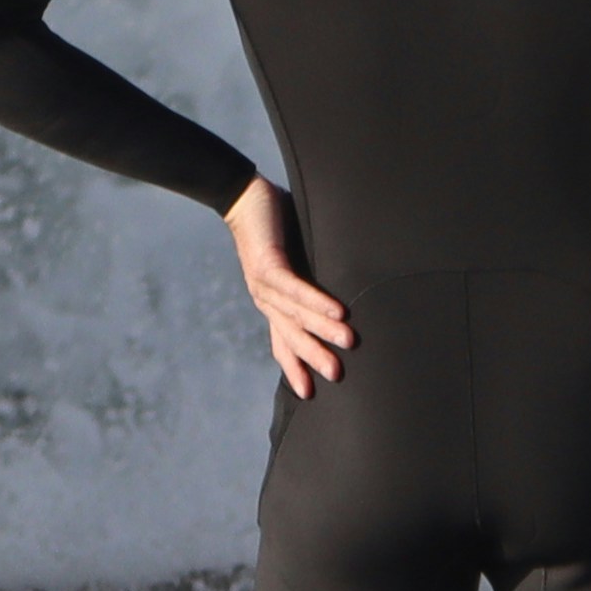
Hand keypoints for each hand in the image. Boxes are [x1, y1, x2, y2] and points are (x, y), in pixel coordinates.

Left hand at [229, 179, 349, 395]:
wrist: (241, 197)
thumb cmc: (273, 229)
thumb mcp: (294, 263)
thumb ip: (311, 283)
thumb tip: (342, 302)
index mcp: (271, 303)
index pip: (282, 342)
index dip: (295, 366)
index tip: (310, 393)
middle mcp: (266, 299)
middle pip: (291, 336)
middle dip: (314, 357)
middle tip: (338, 376)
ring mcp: (264, 284)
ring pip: (296, 313)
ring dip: (323, 329)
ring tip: (349, 342)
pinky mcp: (268, 263)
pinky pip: (294, 287)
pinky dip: (315, 299)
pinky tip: (336, 309)